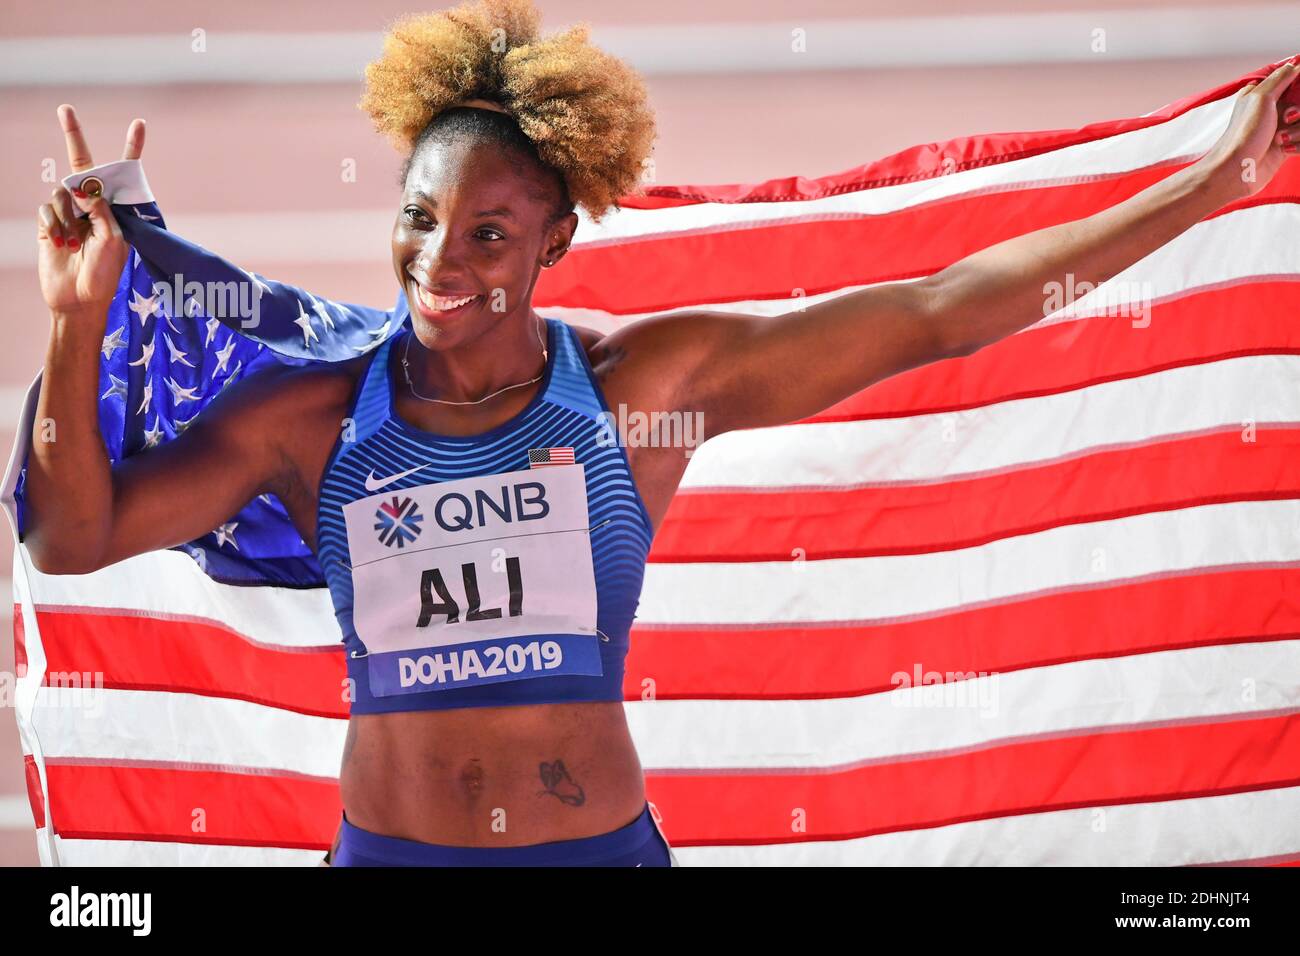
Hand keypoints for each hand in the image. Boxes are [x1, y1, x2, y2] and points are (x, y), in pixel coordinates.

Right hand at [36, 105, 145, 316]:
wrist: (78, 300)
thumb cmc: (105, 274)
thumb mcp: (114, 241)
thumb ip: (102, 210)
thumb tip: (83, 186)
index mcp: (118, 210)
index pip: (124, 174)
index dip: (132, 148)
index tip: (140, 123)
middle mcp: (94, 206)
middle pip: (83, 166)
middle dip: (73, 135)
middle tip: (65, 108)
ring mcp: (71, 213)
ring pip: (62, 192)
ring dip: (68, 217)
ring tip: (74, 244)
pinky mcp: (50, 223)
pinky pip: (48, 209)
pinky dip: (55, 225)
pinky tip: (61, 244)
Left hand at [1198, 60, 1298, 200]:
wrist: (1236, 171)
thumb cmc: (1244, 134)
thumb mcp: (1261, 98)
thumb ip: (1280, 78)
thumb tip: (1296, 62)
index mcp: (1264, 94)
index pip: (1293, 79)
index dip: (1299, 86)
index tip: (1291, 104)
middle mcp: (1273, 109)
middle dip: (1299, 110)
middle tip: (1287, 118)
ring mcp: (1280, 128)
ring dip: (1298, 130)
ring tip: (1280, 139)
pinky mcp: (1285, 147)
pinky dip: (1298, 145)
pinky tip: (1285, 150)